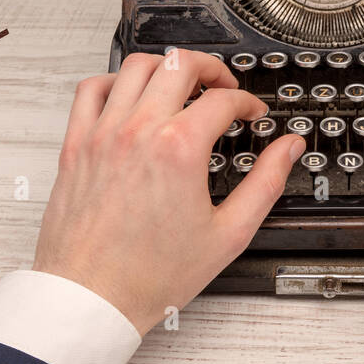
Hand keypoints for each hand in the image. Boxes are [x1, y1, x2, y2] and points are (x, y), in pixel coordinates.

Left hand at [33, 50, 303, 332]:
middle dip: (211, 69)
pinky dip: (115, 81)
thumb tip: (286, 151)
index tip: (251, 116)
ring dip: (165, 67)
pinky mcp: (76, 145)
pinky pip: (91, 90)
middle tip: (223, 88)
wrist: (92, 299)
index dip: (247, 104)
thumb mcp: (228, 234)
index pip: (223, 100)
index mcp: (179, 149)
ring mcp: (103, 134)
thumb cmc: (149, 275)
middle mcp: (138, 131)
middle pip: (180, 64)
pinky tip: (130, 96)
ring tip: (182, 84)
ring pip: (136, 66)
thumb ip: (265, 183)